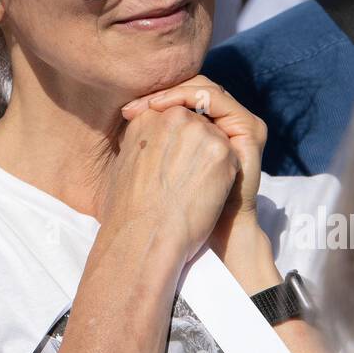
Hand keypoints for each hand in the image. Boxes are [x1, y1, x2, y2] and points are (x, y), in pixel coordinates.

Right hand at [99, 104, 239, 271]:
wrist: (142, 236)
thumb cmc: (127, 208)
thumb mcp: (123, 162)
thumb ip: (144, 141)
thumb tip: (159, 142)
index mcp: (147, 117)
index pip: (172, 116)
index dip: (176, 142)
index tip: (173, 164)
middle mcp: (174, 117)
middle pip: (196, 123)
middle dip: (196, 147)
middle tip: (187, 176)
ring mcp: (200, 132)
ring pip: (215, 138)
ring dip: (210, 159)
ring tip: (194, 188)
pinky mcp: (222, 151)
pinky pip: (230, 155)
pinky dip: (224, 174)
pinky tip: (207, 195)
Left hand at [122, 79, 272, 282]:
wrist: (200, 231)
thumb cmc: (173, 212)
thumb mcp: (158, 170)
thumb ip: (152, 142)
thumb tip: (124, 115)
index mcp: (202, 133)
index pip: (181, 98)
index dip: (154, 100)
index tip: (125, 111)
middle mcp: (221, 126)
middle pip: (190, 89)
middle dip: (161, 94)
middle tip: (131, 108)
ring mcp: (236, 125)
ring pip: (202, 89)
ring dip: (174, 93)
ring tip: (149, 106)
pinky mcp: (249, 129)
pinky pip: (216, 99)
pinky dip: (190, 97)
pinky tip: (165, 107)